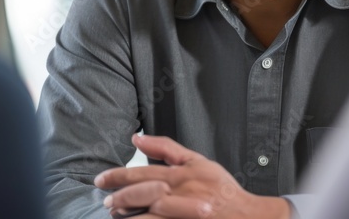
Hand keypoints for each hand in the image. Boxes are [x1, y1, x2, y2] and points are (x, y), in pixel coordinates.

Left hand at [94, 134, 291, 218]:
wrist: (247, 216)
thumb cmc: (221, 188)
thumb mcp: (197, 161)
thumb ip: (166, 148)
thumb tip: (136, 138)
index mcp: (181, 175)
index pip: (142, 173)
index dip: (118, 176)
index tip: (101, 180)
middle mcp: (180, 194)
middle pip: (141, 195)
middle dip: (120, 198)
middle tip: (106, 201)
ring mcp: (183, 214)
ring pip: (147, 216)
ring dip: (128, 216)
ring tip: (115, 216)